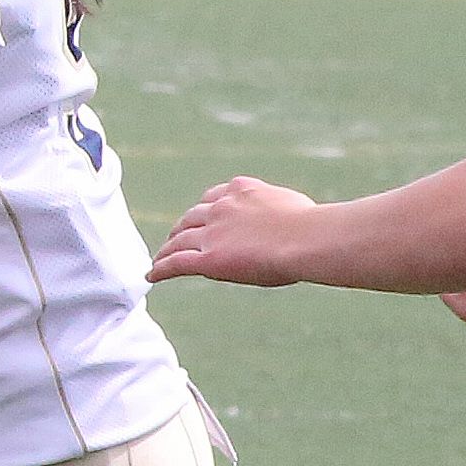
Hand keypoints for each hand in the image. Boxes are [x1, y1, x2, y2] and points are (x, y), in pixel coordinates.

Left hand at [147, 177, 317, 286]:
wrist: (310, 238)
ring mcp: (212, 233)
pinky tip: (152, 275)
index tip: (199, 217)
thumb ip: (272, 209)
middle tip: (175, 239)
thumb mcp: (289, 204)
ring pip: (178, 240)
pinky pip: (176, 263)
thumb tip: (280, 218)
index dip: (203, 210)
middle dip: (181, 229)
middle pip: (191, 218)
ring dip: (167, 249)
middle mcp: (222, 208)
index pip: (213, 197)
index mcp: (241, 190)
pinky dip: (161, 268)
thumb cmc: (313, 226)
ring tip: (160, 258)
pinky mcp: (209, 258)